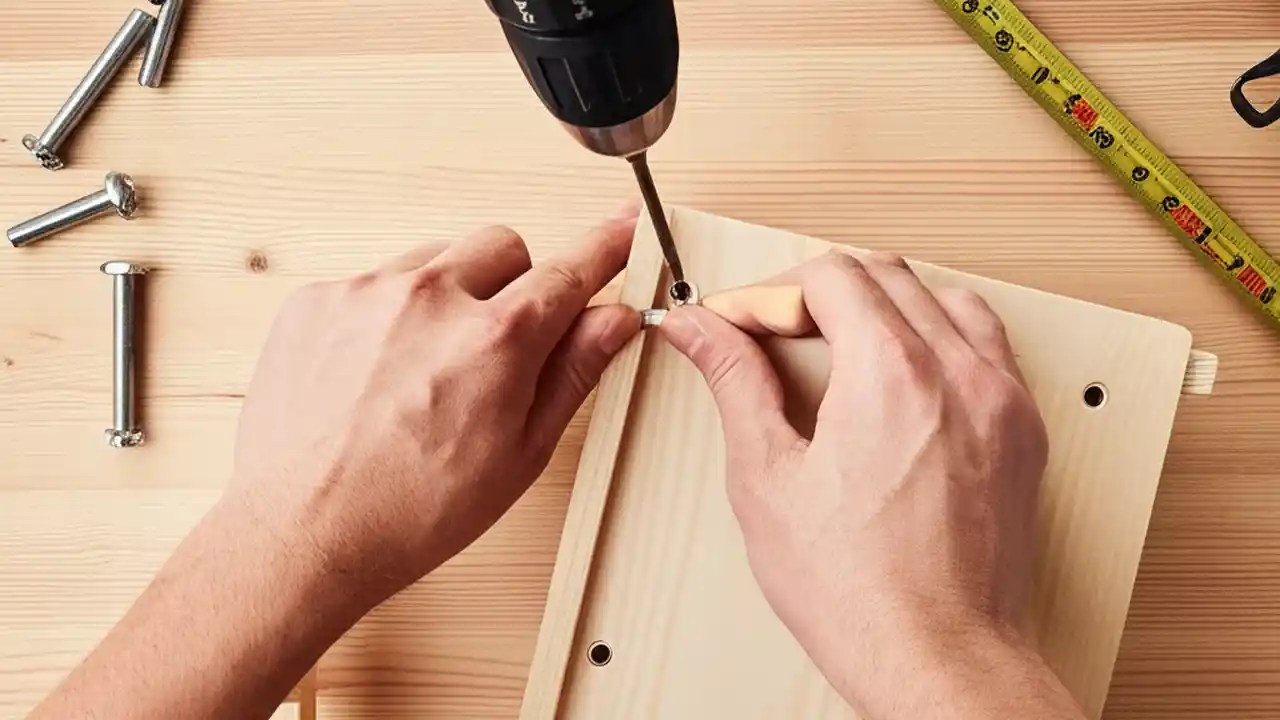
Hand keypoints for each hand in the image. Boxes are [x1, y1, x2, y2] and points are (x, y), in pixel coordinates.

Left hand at [229, 208, 640, 608]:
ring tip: (428, 367)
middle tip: (500, 345)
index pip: (571, 268)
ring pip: (436, 258)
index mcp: (496, 339)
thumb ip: (572, 373)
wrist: (302, 532)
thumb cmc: (411, 512)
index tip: (624, 228)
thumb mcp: (520, 454)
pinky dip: (388, 313)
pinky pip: (374, 280)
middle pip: (503, 246)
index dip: (606, 247)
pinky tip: (377, 373)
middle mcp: (432, 297)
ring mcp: (367, 292)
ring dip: (449, 294)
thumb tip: (613, 320)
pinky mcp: (317, 300)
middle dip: (515, 283)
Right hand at [661, 253, 1082, 718]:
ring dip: (886, 306)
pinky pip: (987, 346)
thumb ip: (735, 383)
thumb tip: (700, 330)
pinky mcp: (1022, 433)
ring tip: (842, 349)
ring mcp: (1000, 401)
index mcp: (889, 374)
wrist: (938, 658)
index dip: (771, 293)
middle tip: (777, 336)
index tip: (742, 324)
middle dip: (819, 292)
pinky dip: (940, 340)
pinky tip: (905, 381)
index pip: (829, 276)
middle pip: (884, 274)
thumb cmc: (860, 593)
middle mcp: (957, 373)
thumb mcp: (768, 479)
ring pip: (943, 299)